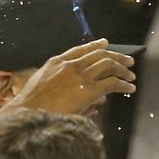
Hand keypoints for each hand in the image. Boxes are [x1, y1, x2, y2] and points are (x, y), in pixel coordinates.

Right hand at [11, 40, 135, 118]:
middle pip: (99, 54)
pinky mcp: (88, 89)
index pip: (80, 49)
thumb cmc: (31, 106)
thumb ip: (67, 87)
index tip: (105, 44)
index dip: (95, 46)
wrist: (27, 113)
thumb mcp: (46, 89)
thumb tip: (97, 98)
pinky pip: (111, 82)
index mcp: (56, 62)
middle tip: (127, 61)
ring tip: (131, 75)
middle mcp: (70, 65)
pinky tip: (130, 88)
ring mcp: (79, 76)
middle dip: (116, 56)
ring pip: (108, 65)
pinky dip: (123, 84)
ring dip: (122, 69)